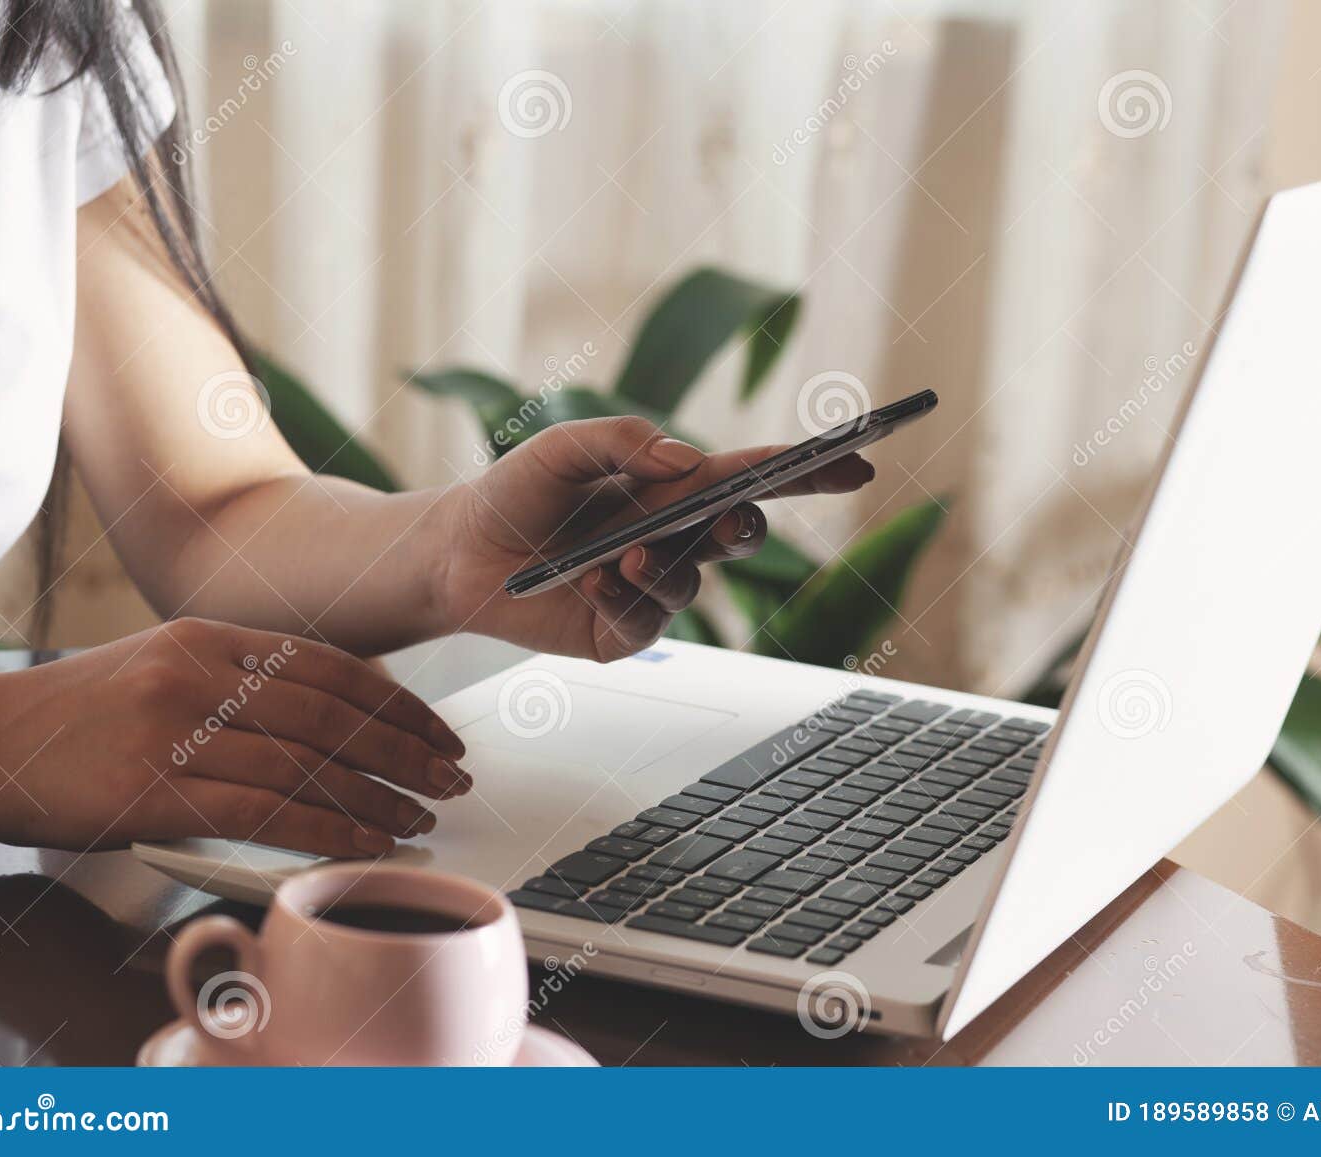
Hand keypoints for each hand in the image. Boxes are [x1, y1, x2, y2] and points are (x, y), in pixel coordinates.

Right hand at [0, 619, 467, 856]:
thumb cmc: (81, 714)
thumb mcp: (165, 669)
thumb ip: (242, 684)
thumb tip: (340, 721)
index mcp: (208, 638)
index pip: (330, 667)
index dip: (397, 704)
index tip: (438, 733)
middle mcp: (198, 675)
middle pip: (332, 713)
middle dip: (406, 749)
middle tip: (452, 777)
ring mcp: (175, 732)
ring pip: (306, 765)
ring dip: (378, 795)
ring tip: (422, 815)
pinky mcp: (153, 792)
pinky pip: (264, 813)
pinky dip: (327, 829)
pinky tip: (368, 842)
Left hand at [437, 416, 873, 660]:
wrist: (459, 554)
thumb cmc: (516, 493)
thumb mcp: (562, 448)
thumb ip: (621, 439)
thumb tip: (686, 459)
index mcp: (674, 488)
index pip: (756, 477)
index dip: (811, 470)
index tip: (860, 460)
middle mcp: (675, 538)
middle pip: (744, 533)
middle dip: (747, 526)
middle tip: (731, 517)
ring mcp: (654, 588)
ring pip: (693, 582)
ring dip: (663, 567)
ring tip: (618, 556)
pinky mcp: (626, 631)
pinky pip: (647, 621)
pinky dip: (624, 600)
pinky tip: (592, 584)